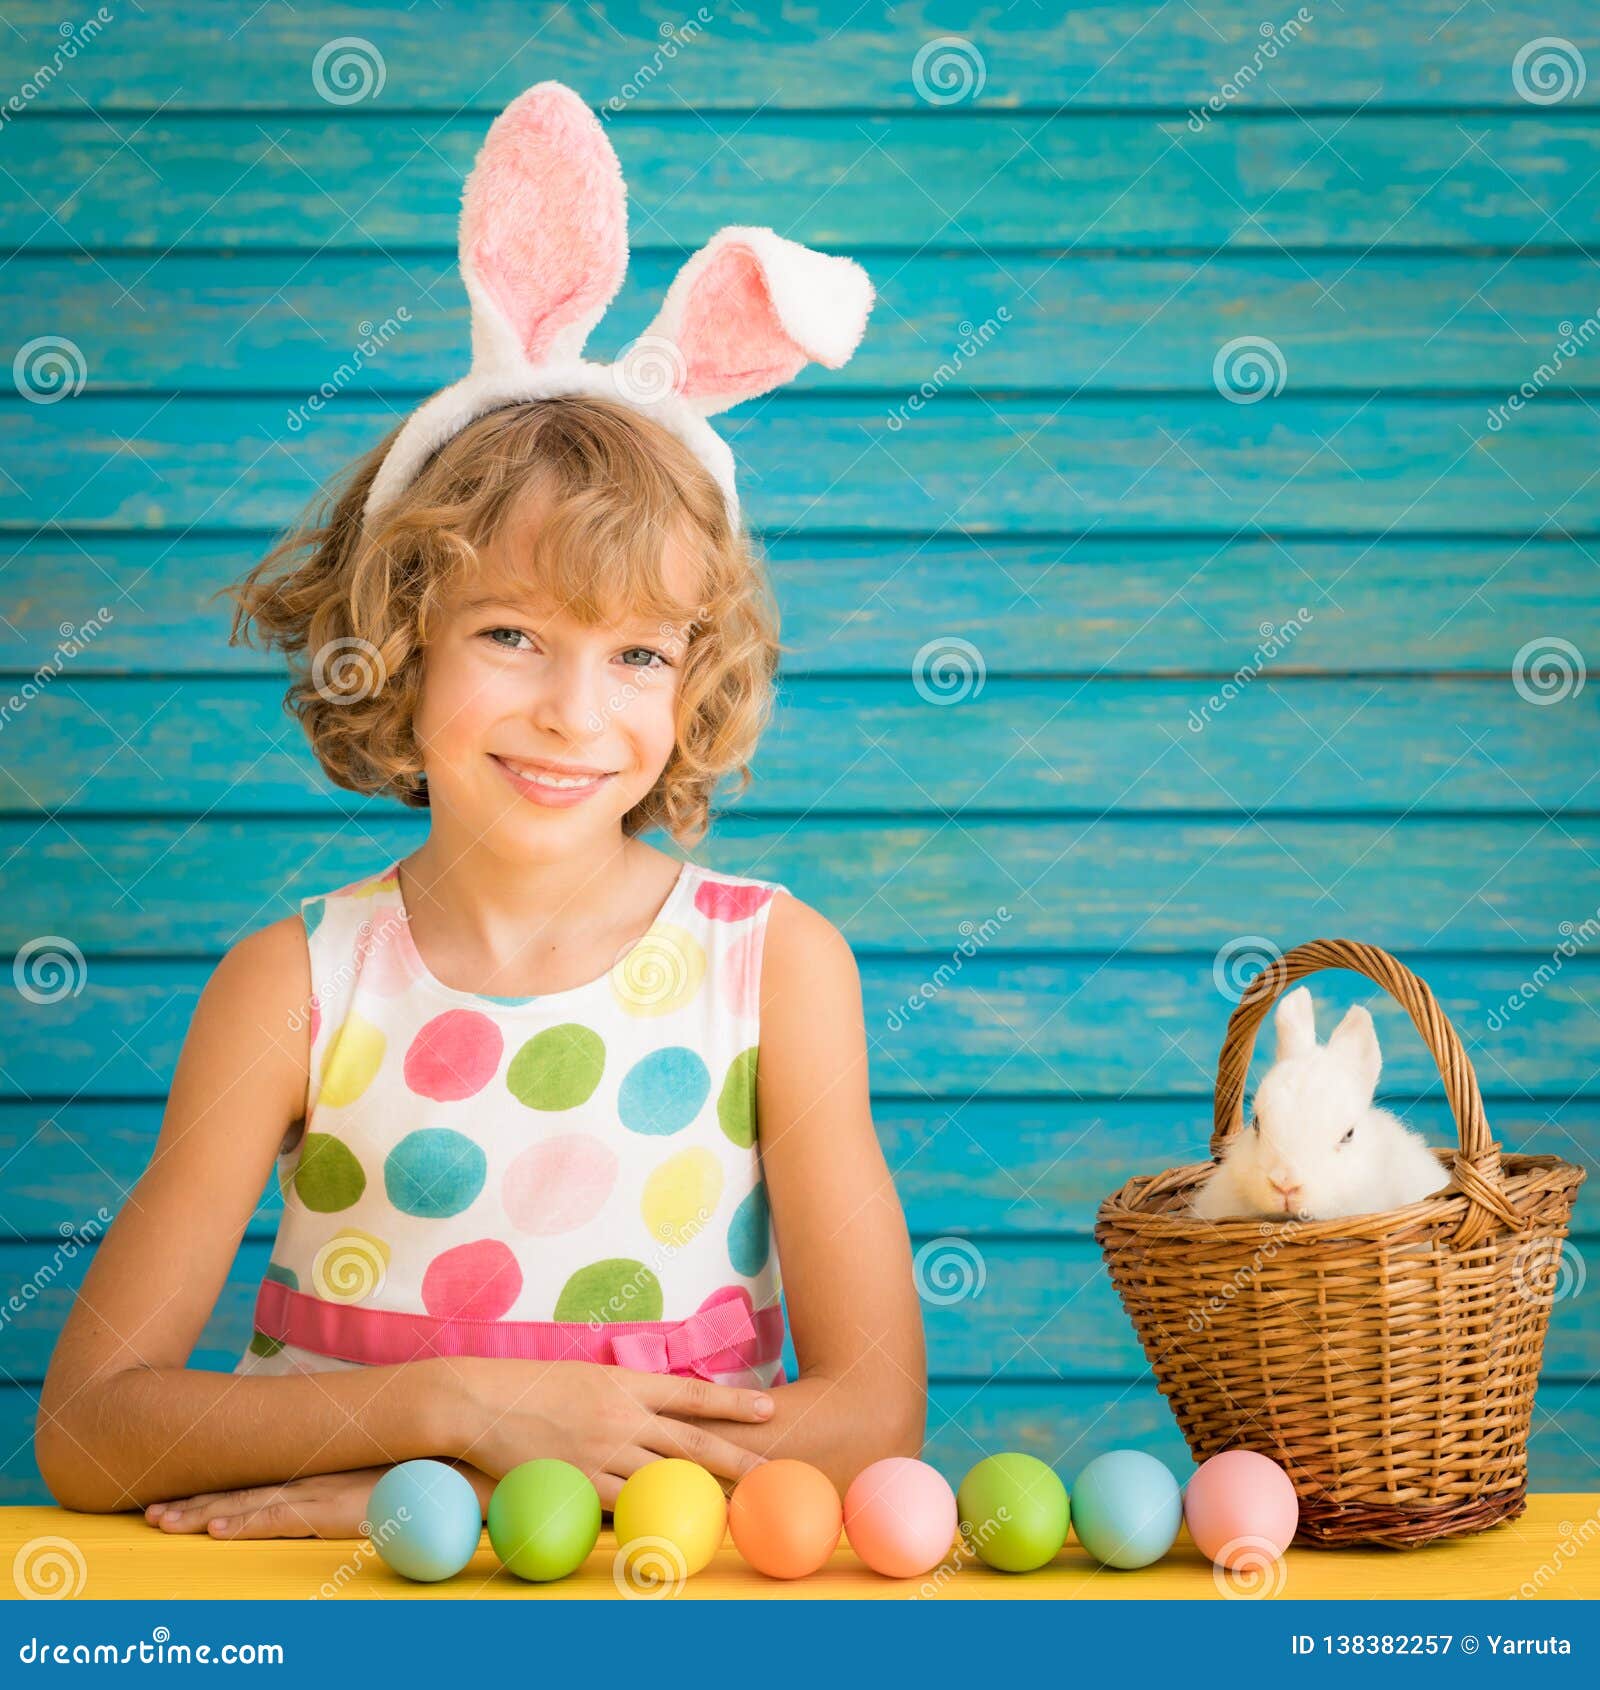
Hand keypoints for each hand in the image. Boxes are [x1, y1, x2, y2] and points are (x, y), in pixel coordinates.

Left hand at [142, 1466, 393, 1539]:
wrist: (448, 1469)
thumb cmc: (415, 1475)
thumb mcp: (368, 1481)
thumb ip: (340, 1487)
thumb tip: (321, 1496)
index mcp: (312, 1472)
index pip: (251, 1482)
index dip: (211, 1491)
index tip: (174, 1498)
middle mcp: (307, 1478)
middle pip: (238, 1492)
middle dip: (191, 1503)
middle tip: (149, 1513)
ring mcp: (316, 1493)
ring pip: (246, 1505)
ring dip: (202, 1514)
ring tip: (162, 1521)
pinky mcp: (330, 1511)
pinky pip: (279, 1519)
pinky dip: (245, 1523)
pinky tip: (217, 1529)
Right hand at [442, 1358, 774, 1506]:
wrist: (479, 1401)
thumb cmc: (528, 1386)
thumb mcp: (585, 1377)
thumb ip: (623, 1393)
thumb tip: (655, 1408)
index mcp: (624, 1383)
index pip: (690, 1393)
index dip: (732, 1402)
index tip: (768, 1408)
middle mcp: (620, 1416)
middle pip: (690, 1439)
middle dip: (735, 1454)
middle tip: (771, 1468)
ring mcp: (601, 1452)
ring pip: (663, 1477)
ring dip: (697, 1493)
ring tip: (733, 1506)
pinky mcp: (579, 1483)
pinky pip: (623, 1505)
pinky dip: (648, 1515)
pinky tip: (672, 1527)